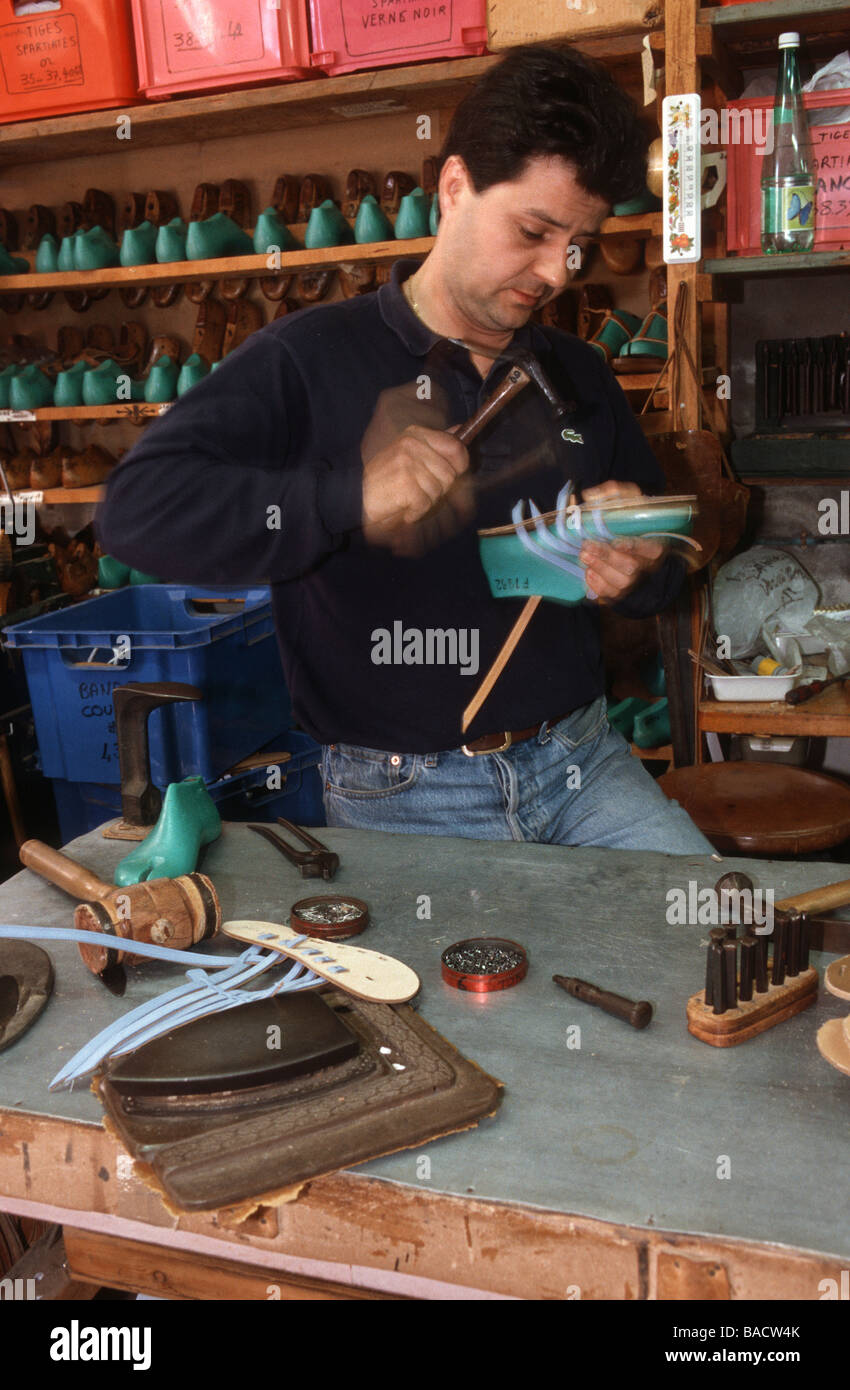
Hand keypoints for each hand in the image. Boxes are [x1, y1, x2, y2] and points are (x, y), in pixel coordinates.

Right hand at [361, 423, 472, 556]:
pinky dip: (415, 512)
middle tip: (418, 490)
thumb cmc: (387, 478)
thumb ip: (437, 442)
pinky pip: (425, 503)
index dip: (459, 466)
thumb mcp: (412, 453)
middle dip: (439, 489)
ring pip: (439, 490)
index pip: (455, 446)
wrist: (357, 496)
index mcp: (416, 434)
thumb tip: (459, 428)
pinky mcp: (404, 482)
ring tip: (408, 497)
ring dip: (426, 501)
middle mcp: (411, 444)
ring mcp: (407, 463)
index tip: (451, 475)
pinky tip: (404, 507)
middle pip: (449, 474)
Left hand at [578, 481, 664, 602]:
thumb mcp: (625, 499)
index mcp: (655, 543)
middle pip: (631, 567)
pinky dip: (596, 584)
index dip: (634, 547)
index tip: (617, 541)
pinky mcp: (620, 592)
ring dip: (600, 569)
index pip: (651, 549)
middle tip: (587, 546)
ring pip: (621, 583)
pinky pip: (610, 594)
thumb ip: (612, 492)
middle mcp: (647, 565)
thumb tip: (590, 495)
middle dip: (607, 557)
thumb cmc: (625, 518)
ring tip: (584, 556)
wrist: (621, 537)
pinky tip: (588, 571)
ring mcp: (634, 580)